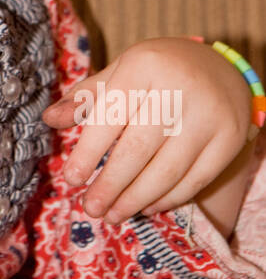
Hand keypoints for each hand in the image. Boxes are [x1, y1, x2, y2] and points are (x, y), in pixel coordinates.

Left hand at [42, 37, 252, 225]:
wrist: (219, 68)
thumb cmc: (156, 72)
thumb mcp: (119, 72)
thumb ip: (85, 97)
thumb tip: (49, 119)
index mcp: (145, 64)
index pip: (110, 116)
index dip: (88, 152)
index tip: (71, 179)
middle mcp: (180, 88)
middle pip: (138, 149)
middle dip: (110, 185)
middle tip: (90, 208)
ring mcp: (210, 115)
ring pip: (167, 171)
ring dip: (135, 200)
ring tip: (112, 214)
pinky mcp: (230, 140)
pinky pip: (195, 180)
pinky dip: (167, 198)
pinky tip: (146, 206)